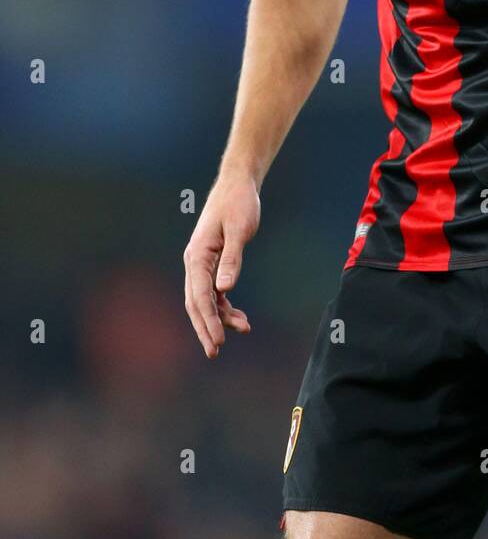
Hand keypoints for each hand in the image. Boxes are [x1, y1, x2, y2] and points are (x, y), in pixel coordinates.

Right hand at [183, 172, 259, 356]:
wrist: (237, 185)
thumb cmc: (238, 204)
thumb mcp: (240, 230)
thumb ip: (232, 259)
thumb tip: (224, 289)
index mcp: (197, 256)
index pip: (200, 296)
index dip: (208, 321)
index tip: (218, 341)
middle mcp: (194, 262)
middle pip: (195, 303)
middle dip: (205, 328)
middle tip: (215, 353)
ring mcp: (201, 263)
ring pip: (205, 300)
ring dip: (219, 318)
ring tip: (243, 329)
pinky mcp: (211, 262)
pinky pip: (213, 291)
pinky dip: (224, 306)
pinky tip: (238, 316)